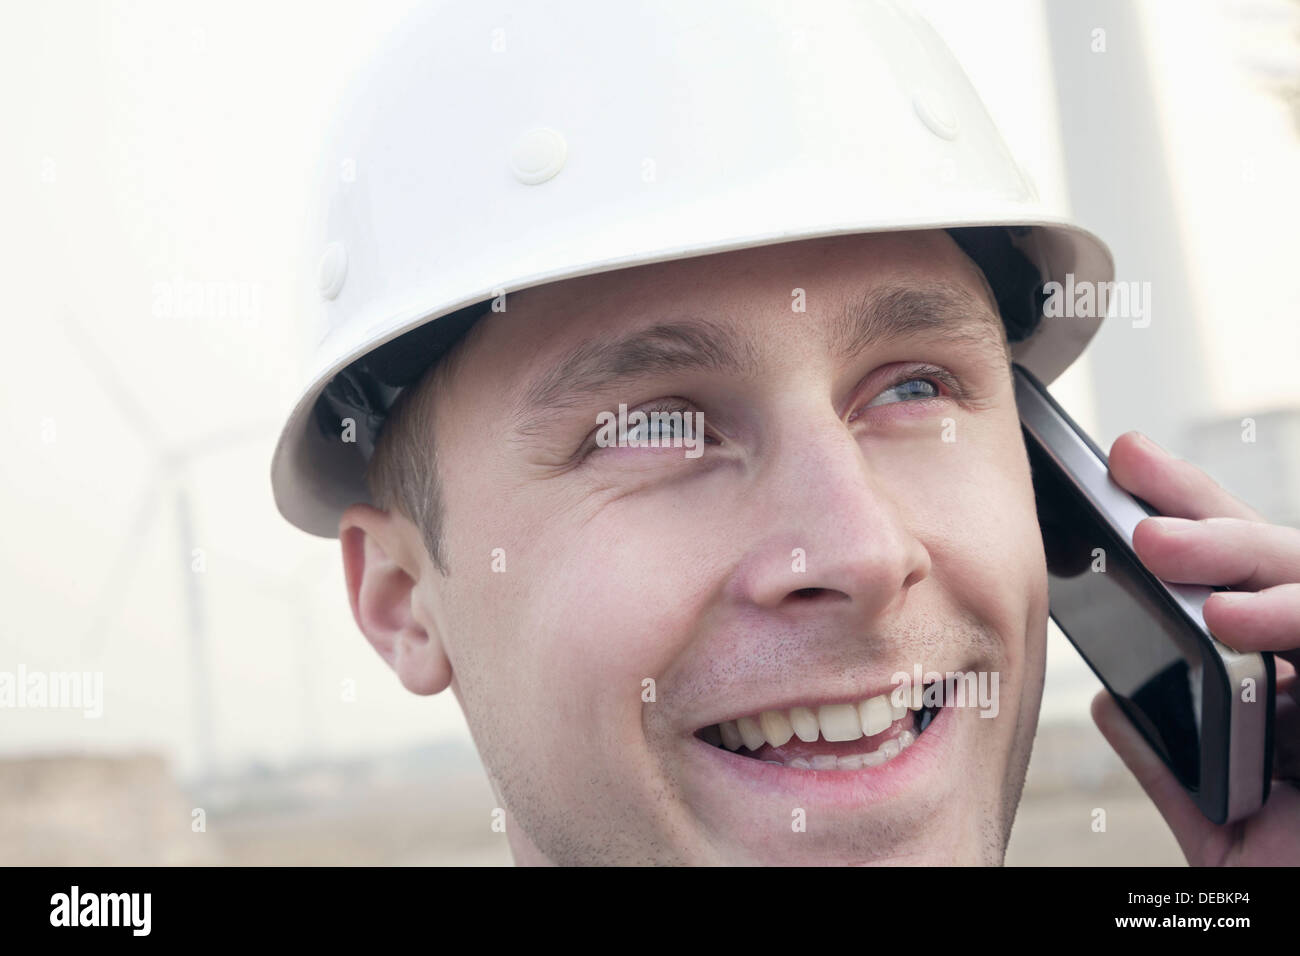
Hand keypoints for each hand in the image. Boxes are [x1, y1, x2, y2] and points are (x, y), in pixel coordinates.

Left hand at [1091, 431, 1299, 864]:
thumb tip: (1111, 705)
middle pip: (1279, 559)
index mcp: (1286, 679)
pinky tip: (1236, 629)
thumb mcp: (1222, 825)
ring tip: (1163, 555)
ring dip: (1244, 563)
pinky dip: (1290, 622)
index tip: (1125, 463)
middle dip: (1206, 516)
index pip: (1237, 576)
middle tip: (1133, 493)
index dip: (1188, 509)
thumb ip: (1172, 763)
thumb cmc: (1292, 874)